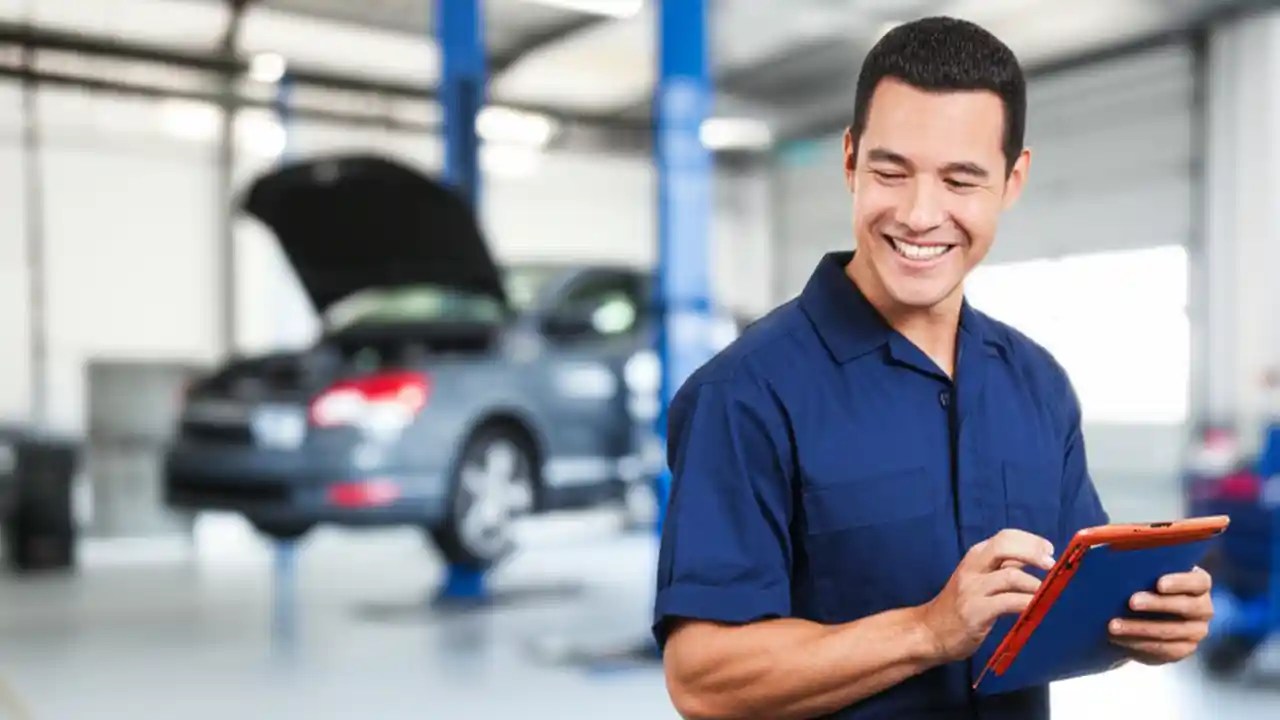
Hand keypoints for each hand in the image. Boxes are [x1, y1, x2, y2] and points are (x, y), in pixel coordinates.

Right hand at [918, 529, 1055, 663]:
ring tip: (1047, 594)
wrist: (930, 631)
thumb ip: (1003, 568)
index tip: (1050, 551)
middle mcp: (972, 567)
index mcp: (975, 556)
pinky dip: (1027, 603)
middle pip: (1004, 546)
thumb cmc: (960, 605)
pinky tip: (1036, 607)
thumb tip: (1036, 560)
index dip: (1031, 541)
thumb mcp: (979, 579)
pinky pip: (1008, 602)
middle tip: (1051, 565)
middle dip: (1033, 552)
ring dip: (1035, 584)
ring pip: (1010, 576)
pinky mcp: (975, 611)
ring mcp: (972, 589)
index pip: (1005, 536)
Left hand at [1109, 567, 1213, 664]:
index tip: (1159, 583)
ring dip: (1140, 628)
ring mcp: (1196, 631)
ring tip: (1113, 625)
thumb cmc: (1142, 584)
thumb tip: (1108, 548)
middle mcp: (1203, 608)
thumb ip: (1140, 565)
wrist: (1139, 616)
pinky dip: (1139, 644)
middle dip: (1157, 604)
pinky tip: (1119, 639)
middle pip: (1188, 606)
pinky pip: (1164, 649)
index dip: (1181, 582)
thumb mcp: (1143, 572)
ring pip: (1172, 631)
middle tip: (1131, 601)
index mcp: (1198, 583)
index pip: (1199, 582)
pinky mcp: (1183, 649)